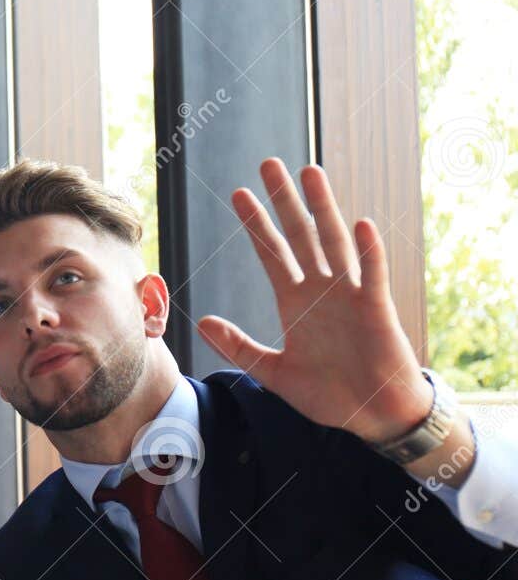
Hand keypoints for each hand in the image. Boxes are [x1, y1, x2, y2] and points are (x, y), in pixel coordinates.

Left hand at [195, 158, 431, 443]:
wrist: (372, 415)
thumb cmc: (329, 393)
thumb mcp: (273, 371)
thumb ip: (239, 346)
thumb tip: (203, 322)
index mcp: (295, 302)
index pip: (271, 253)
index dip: (255, 224)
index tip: (239, 194)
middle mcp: (321, 290)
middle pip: (299, 235)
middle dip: (283, 201)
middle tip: (268, 164)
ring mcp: (350, 295)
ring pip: (333, 242)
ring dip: (323, 207)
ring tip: (310, 172)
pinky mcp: (376, 309)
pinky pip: (372, 275)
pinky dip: (368, 251)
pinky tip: (360, 224)